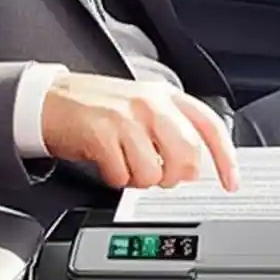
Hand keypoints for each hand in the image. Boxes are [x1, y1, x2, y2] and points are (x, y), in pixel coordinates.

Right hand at [41, 73, 239, 191]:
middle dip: (174, 176)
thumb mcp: (141, 106)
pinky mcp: (102, 134)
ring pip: (155, 173)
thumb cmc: (96, 107)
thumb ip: (171, 128)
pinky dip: (115, 178)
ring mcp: (127, 118)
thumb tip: (195, 163)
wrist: (49, 100)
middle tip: (156, 172)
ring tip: (124, 162)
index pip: (210, 127)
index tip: (230, 183)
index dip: (225, 158)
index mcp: (167, 96)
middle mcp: (151, 104)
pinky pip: (123, 177)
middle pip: (187, 157)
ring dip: (139, 178)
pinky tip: (106, 162)